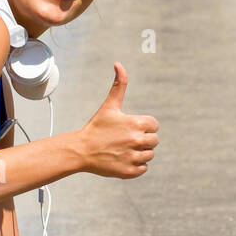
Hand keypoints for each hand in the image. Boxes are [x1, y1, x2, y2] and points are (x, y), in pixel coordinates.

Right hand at [78, 61, 158, 178]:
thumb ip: (119, 85)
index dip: (144, 126)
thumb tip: (118, 64)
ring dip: (139, 153)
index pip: (154, 126)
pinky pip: (143, 168)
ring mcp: (134, 157)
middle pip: (154, 141)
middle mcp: (138, 140)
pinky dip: (135, 165)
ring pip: (149, 155)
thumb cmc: (96, 127)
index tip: (129, 128)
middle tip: (125, 139)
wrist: (81, 150)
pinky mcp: (130, 171)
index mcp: (137, 123)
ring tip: (123, 149)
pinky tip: (122, 159)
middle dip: (142, 140)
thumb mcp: (110, 105)